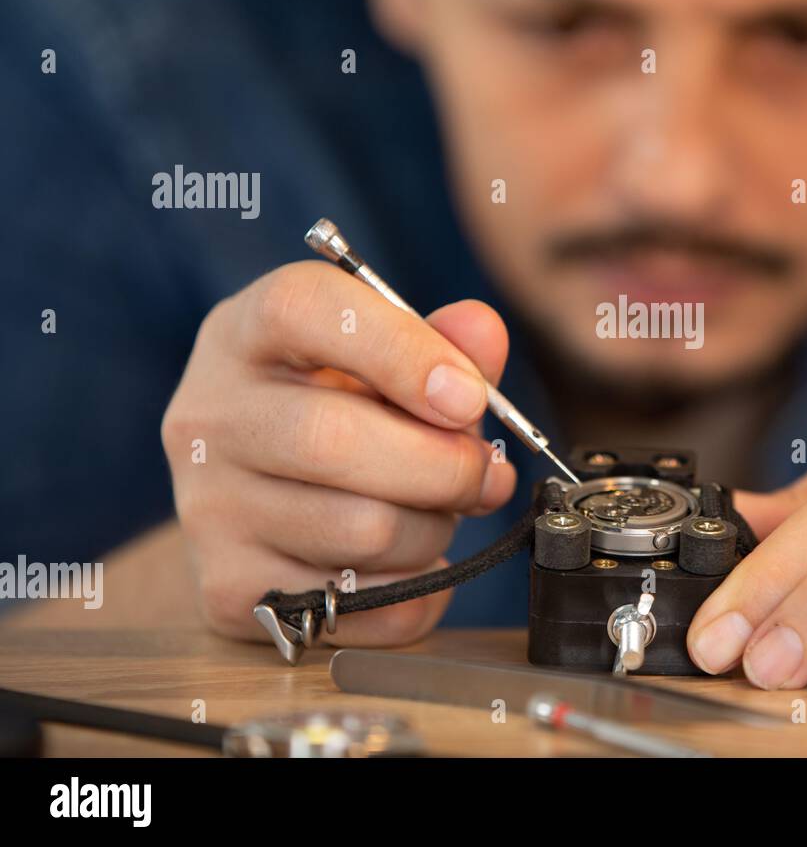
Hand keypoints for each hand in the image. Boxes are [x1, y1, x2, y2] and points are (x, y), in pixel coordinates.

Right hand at [162, 261, 516, 643]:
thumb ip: (442, 340)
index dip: (403, 352)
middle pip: (332, 439)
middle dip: (444, 464)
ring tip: (438, 511)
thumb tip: (483, 333)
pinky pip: (369, 606)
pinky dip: (421, 591)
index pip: (304, 311)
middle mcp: (207, 417)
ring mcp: (208, 510)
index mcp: (244, 332)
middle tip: (488, 474)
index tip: (470, 397)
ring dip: (435, 528)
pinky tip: (412, 561)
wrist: (257, 499)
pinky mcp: (229, 592)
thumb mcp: (383, 357)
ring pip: (363, 531)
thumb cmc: (337, 408)